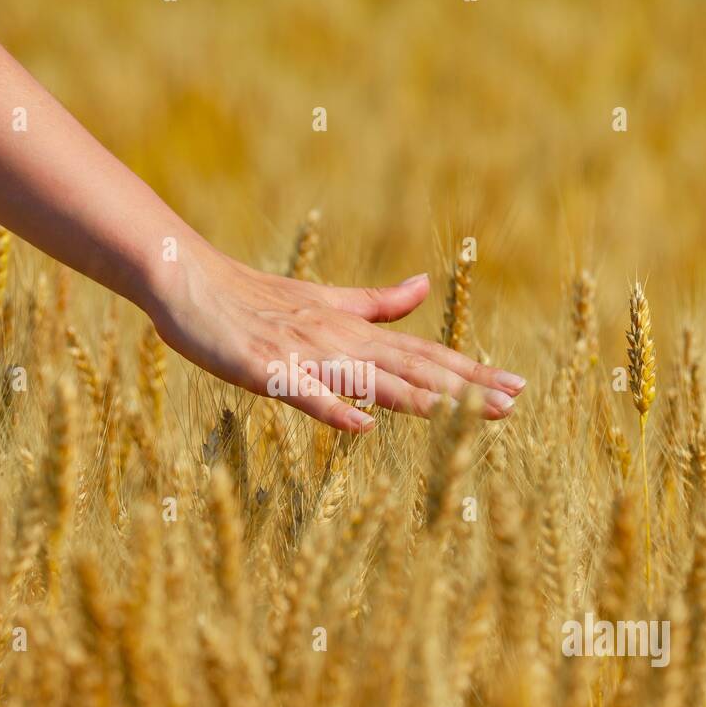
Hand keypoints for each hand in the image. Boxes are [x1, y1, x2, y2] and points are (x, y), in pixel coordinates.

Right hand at [144, 248, 526, 431]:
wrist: (189, 279)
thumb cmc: (252, 296)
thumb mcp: (324, 298)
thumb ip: (376, 302)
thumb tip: (423, 286)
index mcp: (353, 329)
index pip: (422, 354)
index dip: (469, 371)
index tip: (516, 386)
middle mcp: (338, 339)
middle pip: (411, 367)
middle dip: (463, 386)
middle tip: (514, 402)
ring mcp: (304, 354)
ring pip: (370, 380)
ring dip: (419, 397)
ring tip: (465, 413)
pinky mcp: (265, 368)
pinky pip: (304, 393)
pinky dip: (334, 408)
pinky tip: (364, 426)